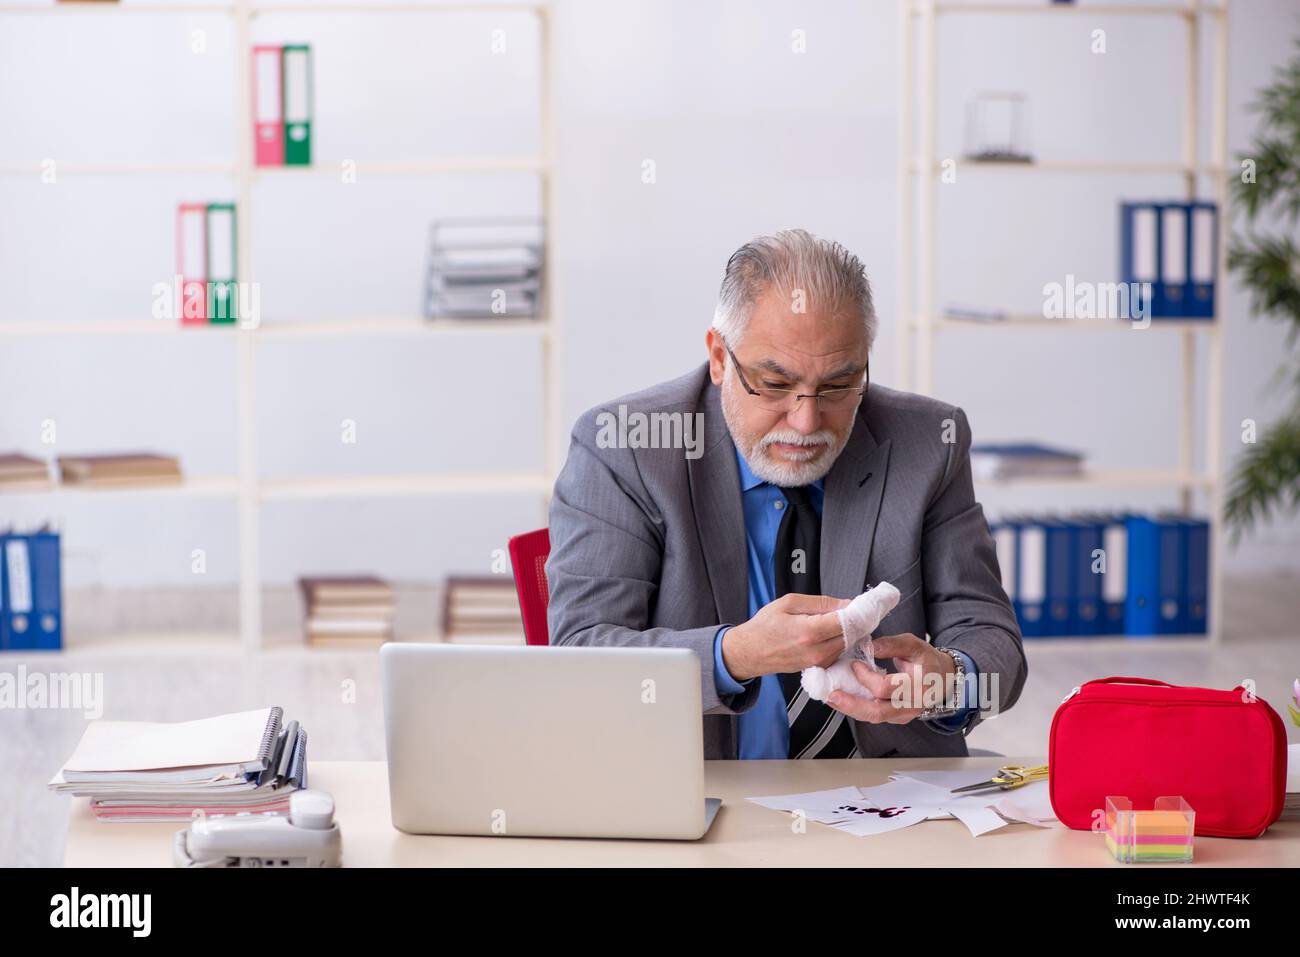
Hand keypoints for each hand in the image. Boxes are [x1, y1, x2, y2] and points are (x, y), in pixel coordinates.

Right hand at [721, 593, 850, 680]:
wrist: (750, 652)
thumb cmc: (764, 627)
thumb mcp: (788, 603)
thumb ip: (819, 602)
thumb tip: (844, 604)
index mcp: (810, 631)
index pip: (847, 620)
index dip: (857, 610)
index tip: (862, 603)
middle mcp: (817, 650)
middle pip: (851, 633)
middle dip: (853, 620)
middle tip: (849, 609)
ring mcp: (818, 662)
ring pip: (846, 644)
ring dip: (846, 631)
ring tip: (832, 620)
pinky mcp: (818, 667)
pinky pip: (837, 652)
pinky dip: (838, 641)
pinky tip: (826, 633)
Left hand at [825, 633, 956, 724]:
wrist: (943, 679)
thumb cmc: (927, 660)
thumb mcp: (914, 645)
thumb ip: (892, 644)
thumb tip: (868, 645)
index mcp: (918, 686)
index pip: (887, 688)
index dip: (867, 677)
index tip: (855, 664)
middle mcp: (912, 705)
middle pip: (878, 712)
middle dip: (852, 705)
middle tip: (832, 695)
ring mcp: (904, 714)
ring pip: (874, 717)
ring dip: (851, 709)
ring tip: (832, 698)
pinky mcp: (897, 717)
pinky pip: (875, 716)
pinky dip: (858, 709)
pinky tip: (843, 700)